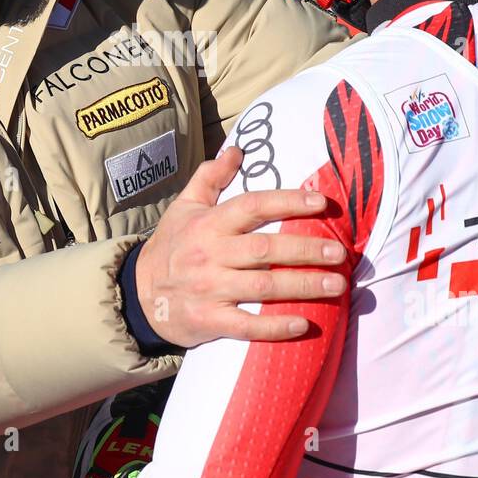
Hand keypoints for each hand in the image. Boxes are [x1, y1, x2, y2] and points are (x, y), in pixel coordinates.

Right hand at [135, 146, 346, 347]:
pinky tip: (303, 325)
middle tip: (340, 253)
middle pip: (265, 249)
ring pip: (263, 287)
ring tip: (337, 285)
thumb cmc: (171, 246)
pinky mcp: (209, 320)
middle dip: (306, 250)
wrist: (138, 294)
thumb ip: (210, 177)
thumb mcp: (184, 206)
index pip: (253, 206)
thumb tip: (237, 150)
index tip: (321, 203)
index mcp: (209, 223)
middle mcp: (211, 254)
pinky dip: (274, 326)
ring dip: (303, 286)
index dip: (289, 202)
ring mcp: (210, 289)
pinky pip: (246, 325)